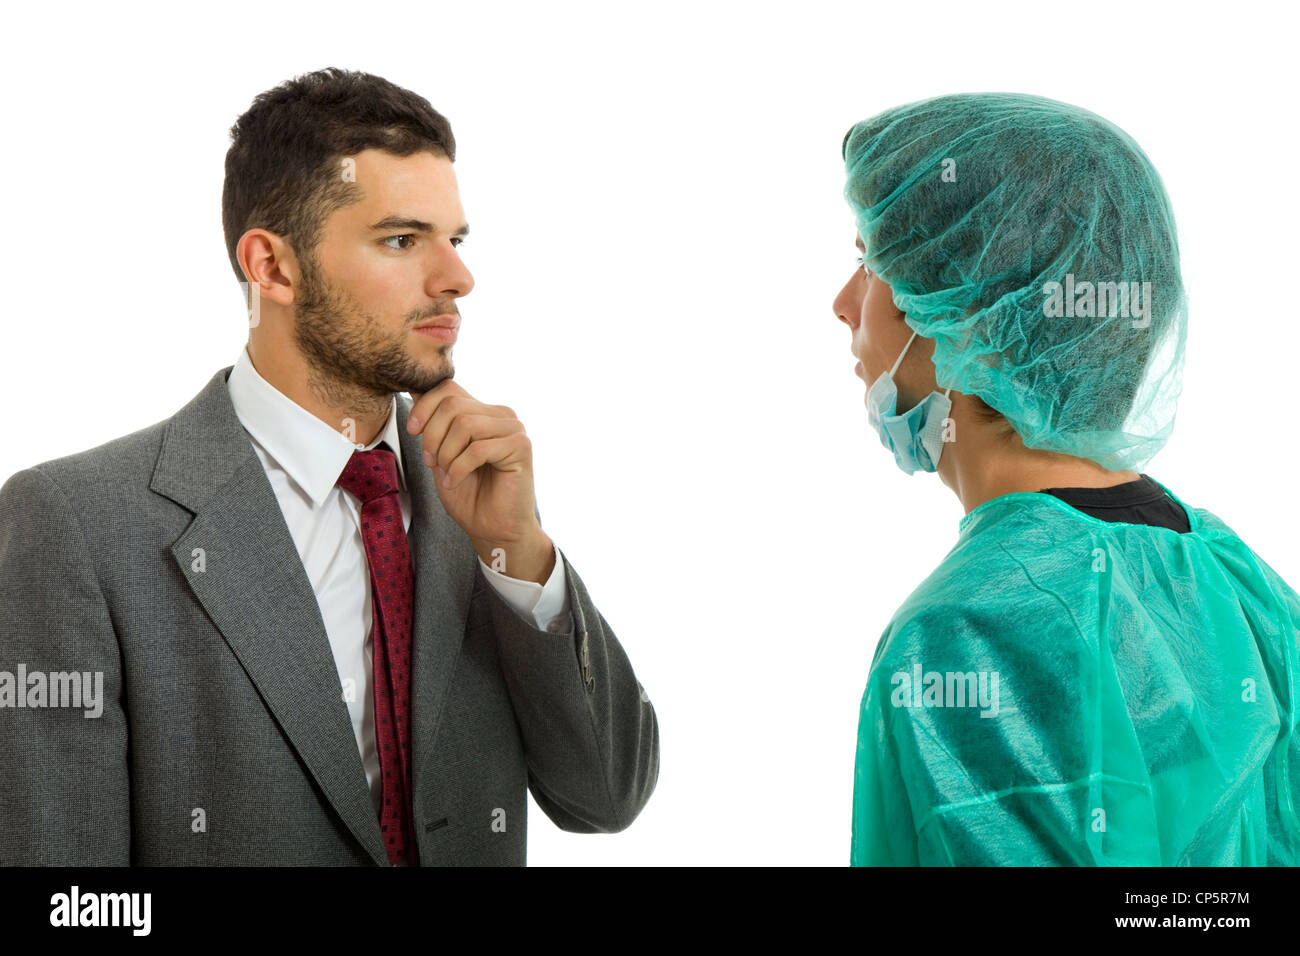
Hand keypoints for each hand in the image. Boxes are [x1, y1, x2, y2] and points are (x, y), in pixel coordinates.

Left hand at [406, 380, 554, 583]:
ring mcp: (513, 429)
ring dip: (446, 453)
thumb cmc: (469, 496)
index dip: (424, 406)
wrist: (493, 530)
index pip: (448, 388)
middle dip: (432, 435)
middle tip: (431, 462)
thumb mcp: (441, 454)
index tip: (413, 431)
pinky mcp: (521, 447)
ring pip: (465, 424)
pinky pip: (479, 448)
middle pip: (453, 404)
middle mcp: (501, 415)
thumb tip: (414, 391)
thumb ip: (433, 424)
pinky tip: (455, 481)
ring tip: (446, 473)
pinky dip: (459, 468)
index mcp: (483, 412)